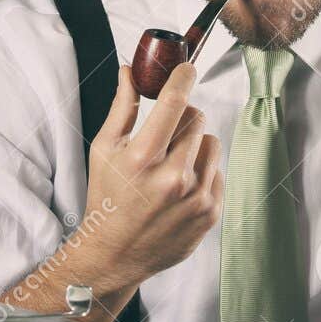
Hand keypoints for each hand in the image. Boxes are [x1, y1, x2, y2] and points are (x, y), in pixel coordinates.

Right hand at [75, 60, 222, 291]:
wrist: (114, 255)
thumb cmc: (106, 198)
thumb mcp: (104, 150)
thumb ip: (122, 108)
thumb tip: (130, 71)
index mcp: (143, 158)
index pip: (175, 102)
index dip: (183, 77)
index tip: (187, 66)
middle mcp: (173, 178)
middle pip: (196, 118)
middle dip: (182, 116)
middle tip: (165, 131)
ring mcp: (195, 198)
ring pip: (211, 142)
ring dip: (194, 144)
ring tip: (171, 163)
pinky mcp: (210, 213)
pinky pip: (216, 171)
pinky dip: (201, 172)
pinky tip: (179, 187)